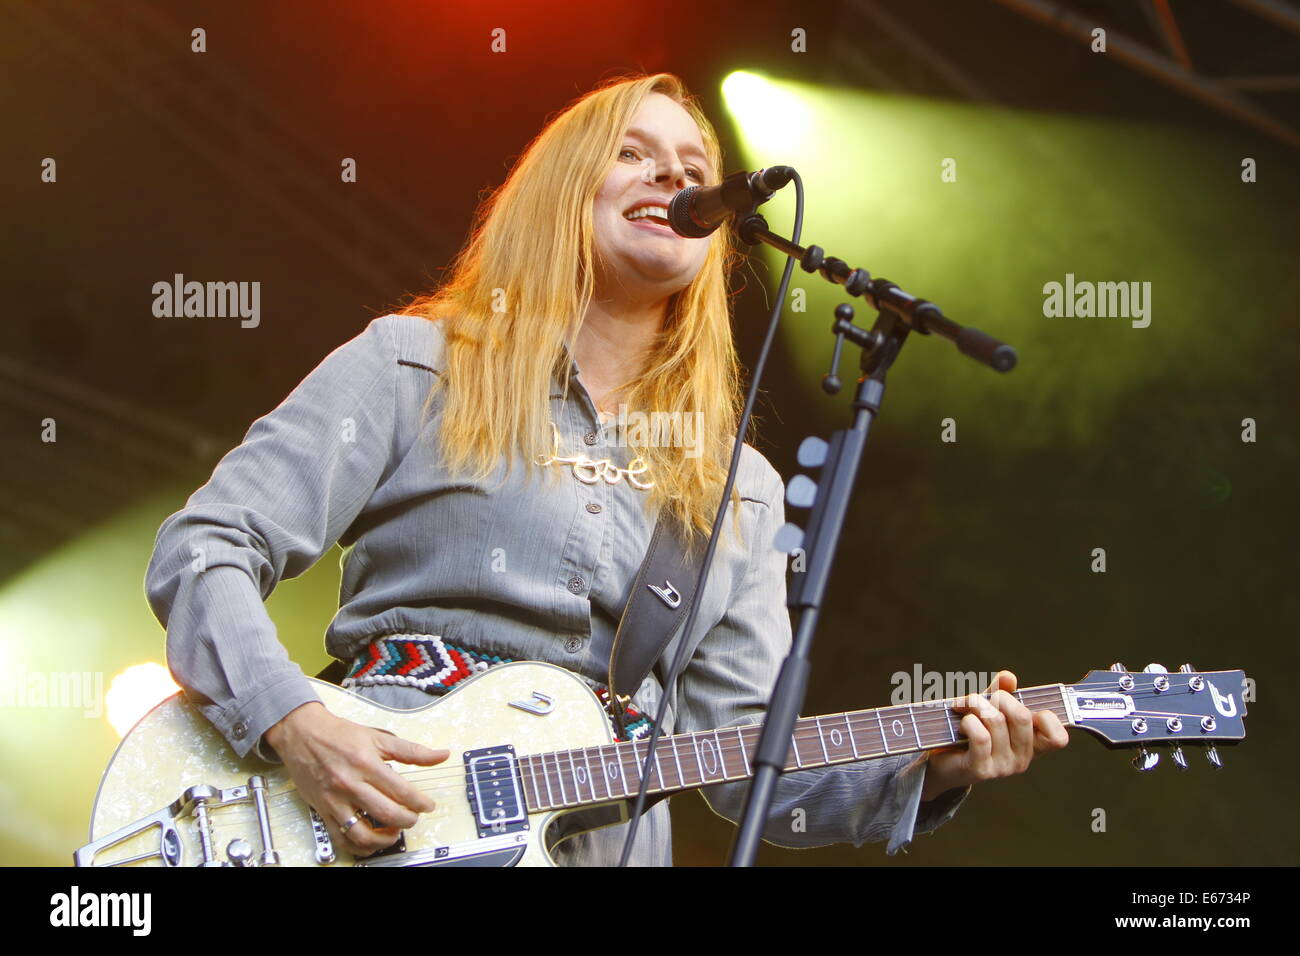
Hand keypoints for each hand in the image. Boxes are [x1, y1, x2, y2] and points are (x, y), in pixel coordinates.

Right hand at [262, 701, 448, 856]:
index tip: (427, 805)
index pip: (402, 791)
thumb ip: (412, 751)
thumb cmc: (338, 735)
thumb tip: (441, 755)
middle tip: (413, 817)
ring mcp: (335, 800)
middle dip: (407, 820)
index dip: (420, 802)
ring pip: (363, 833)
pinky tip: (371, 840)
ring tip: (394, 832)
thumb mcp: (379, 737)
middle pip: (387, 814)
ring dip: (385, 839)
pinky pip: (341, 838)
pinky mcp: (323, 811)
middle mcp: (350, 784)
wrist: (302, 734)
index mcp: (367, 764)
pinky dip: (359, 846)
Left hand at [920, 670, 1068, 801]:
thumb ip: (1001, 692)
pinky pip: (980, 736)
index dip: (1047, 717)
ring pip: (996, 721)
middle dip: (999, 697)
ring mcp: (1003, 766)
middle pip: (1022, 717)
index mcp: (1032, 746)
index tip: (1023, 706)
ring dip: (976, 704)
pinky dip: (969, 721)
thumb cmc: (971, 732)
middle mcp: (1022, 759)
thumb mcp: (990, 709)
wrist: (944, 763)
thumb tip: (1009, 677)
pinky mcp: (981, 769)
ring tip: (964, 705)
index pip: (1058, 738)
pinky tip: (962, 721)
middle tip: (982, 698)